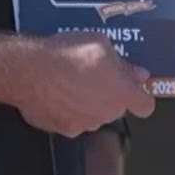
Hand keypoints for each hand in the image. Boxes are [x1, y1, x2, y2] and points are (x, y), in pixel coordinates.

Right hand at [15, 32, 154, 137]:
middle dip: (106, 95)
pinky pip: (67, 119)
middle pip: (114, 108)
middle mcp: (106, 114)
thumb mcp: (100, 45)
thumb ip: (122, 64)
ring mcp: (82, 124)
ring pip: (90, 115)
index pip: (145, 106)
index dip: (140, 97)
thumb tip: (136, 74)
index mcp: (121, 94)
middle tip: (91, 75)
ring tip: (68, 82)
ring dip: (84, 103)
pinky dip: (62, 109)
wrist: (29, 70)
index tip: (132, 89)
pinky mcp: (60, 128)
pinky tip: (52, 92)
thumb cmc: (65, 56)